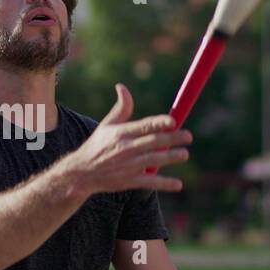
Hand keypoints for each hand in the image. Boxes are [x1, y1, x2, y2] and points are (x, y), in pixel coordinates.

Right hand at [59, 83, 191, 195]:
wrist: (82, 173)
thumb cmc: (97, 146)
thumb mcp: (106, 125)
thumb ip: (121, 108)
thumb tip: (122, 86)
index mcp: (121, 133)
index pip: (144, 126)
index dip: (159, 123)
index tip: (173, 121)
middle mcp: (125, 149)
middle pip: (153, 142)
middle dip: (172, 139)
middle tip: (188, 136)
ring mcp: (128, 166)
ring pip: (154, 160)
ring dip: (171, 157)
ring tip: (184, 154)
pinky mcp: (129, 181)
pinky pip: (150, 182)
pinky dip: (164, 183)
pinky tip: (178, 184)